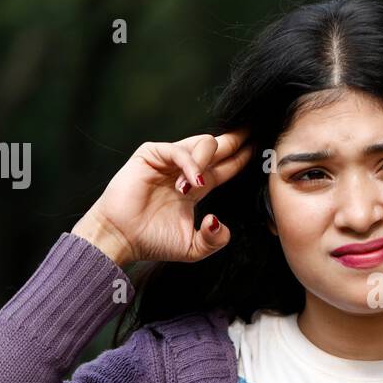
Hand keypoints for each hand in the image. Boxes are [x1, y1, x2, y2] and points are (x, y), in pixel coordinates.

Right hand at [72, 130, 252, 264]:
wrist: (122, 239)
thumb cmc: (152, 242)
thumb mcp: (193, 248)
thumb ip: (215, 240)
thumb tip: (219, 222)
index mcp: (197, 187)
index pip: (225, 167)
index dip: (242, 158)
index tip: (259, 149)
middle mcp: (186, 170)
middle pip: (219, 148)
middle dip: (237, 141)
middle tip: (253, 134)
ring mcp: (169, 160)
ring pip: (203, 144)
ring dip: (208, 160)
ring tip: (198, 186)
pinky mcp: (151, 155)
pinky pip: (178, 150)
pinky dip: (189, 164)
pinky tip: (190, 183)